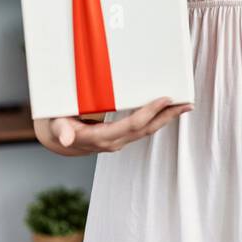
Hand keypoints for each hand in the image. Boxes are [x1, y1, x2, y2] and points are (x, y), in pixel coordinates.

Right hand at [33, 97, 192, 155]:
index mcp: (98, 137)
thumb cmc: (56, 124)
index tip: (164, 99)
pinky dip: (157, 118)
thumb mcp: (55, 124)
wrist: (57, 138)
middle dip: (167, 116)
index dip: (149, 112)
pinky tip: (168, 109)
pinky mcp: (121, 136)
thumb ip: (61, 131)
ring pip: (147, 130)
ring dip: (166, 118)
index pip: (131, 126)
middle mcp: (112, 141)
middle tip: (186, 103)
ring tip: (184, 105)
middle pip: (145, 129)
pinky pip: (142, 128)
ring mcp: (118, 140)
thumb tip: (66, 140)